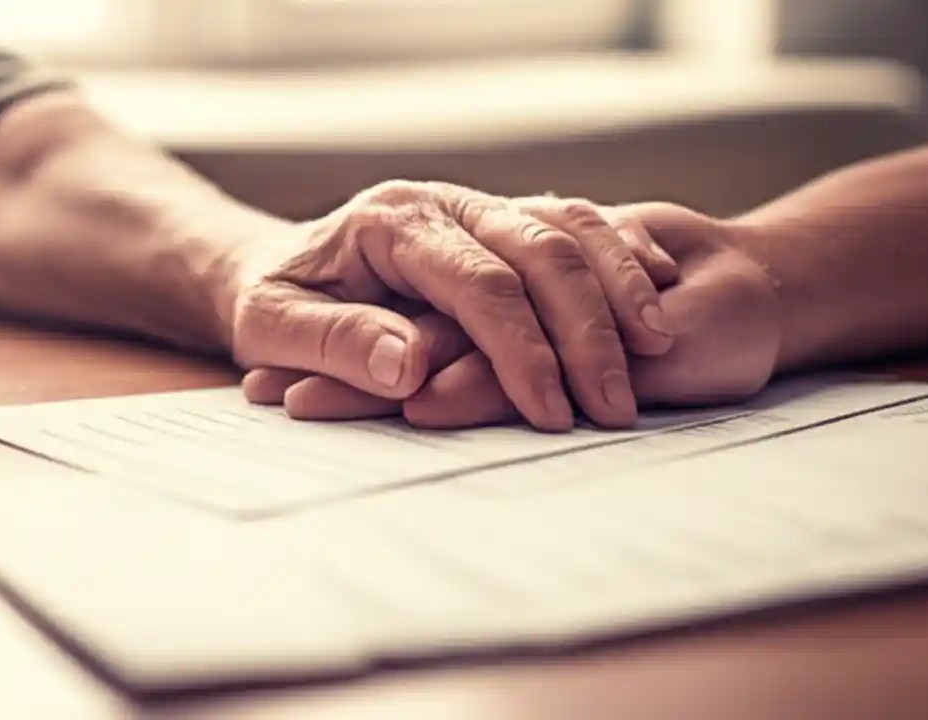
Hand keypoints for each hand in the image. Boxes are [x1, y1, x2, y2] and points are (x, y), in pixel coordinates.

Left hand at [229, 182, 679, 429]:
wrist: (273, 263)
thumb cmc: (271, 299)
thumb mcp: (271, 323)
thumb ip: (331, 342)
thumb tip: (405, 368)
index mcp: (391, 222)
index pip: (477, 283)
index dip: (520, 347)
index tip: (550, 408)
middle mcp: (444, 204)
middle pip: (539, 249)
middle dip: (585, 328)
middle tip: (615, 404)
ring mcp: (478, 206)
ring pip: (570, 227)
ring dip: (618, 288)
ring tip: (656, 351)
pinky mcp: (503, 220)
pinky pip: (578, 224)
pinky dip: (620, 257)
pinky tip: (655, 296)